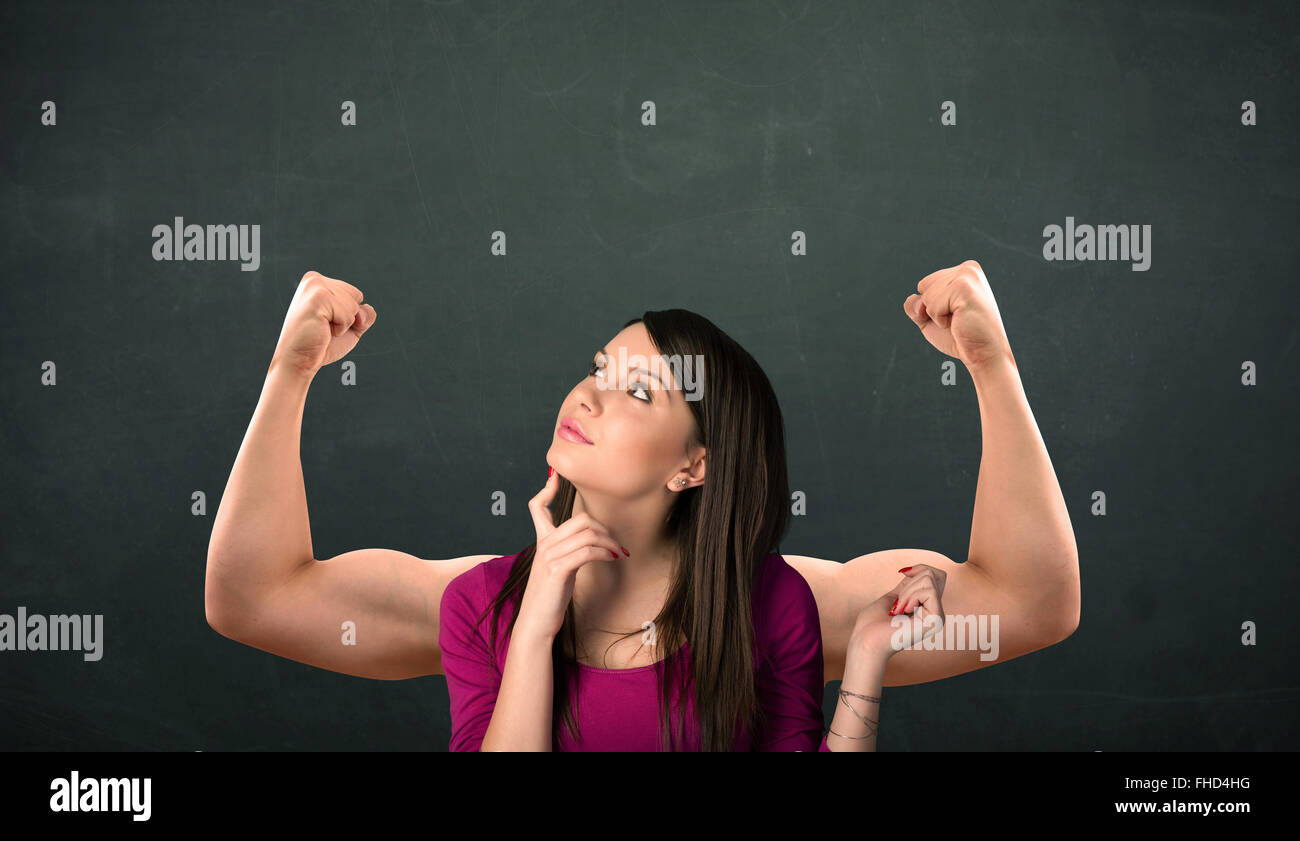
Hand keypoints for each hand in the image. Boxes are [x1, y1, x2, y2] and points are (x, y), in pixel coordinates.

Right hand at [271, 271, 377, 376]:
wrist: (299, 361)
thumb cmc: (321, 344)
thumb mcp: (350, 327)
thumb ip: (364, 315)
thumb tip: (366, 309)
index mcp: (318, 281)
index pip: (355, 294)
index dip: (349, 314)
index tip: (327, 322)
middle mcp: (314, 279)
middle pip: (357, 295)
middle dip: (348, 317)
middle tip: (324, 327)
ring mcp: (315, 287)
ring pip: (354, 305)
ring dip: (343, 324)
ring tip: (322, 328)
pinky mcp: (317, 298)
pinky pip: (348, 315)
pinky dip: (340, 328)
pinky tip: (321, 330)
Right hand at [513, 468, 626, 642]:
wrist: (535, 623)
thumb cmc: (550, 598)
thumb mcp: (558, 569)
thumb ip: (567, 552)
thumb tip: (590, 543)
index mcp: (542, 542)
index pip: (537, 508)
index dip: (546, 490)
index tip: (554, 477)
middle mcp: (544, 544)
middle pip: (580, 520)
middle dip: (604, 529)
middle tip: (616, 544)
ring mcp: (549, 556)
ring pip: (587, 534)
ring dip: (610, 542)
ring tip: (618, 553)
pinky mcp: (557, 570)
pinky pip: (587, 551)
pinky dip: (604, 552)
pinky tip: (612, 559)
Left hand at [849, 564, 946, 660]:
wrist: (867, 641)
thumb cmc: (872, 625)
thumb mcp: (891, 598)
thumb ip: (905, 588)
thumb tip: (915, 572)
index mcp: (925, 609)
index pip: (937, 577)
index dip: (920, 568)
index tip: (903, 572)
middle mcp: (935, 613)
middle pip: (936, 575)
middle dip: (912, 579)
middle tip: (898, 600)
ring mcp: (938, 616)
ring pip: (930, 579)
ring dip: (906, 591)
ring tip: (898, 610)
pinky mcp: (937, 619)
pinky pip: (929, 590)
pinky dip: (910, 596)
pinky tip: (902, 613)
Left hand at [903, 259, 1012, 370]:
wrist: (983, 354)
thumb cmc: (961, 337)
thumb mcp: (931, 319)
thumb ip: (916, 306)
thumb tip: (912, 298)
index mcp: (964, 271)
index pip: (925, 284)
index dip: (931, 306)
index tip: (954, 314)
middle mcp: (968, 269)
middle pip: (923, 286)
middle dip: (932, 308)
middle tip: (957, 319)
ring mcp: (967, 276)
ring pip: (926, 296)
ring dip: (937, 315)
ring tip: (960, 320)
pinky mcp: (964, 288)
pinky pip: (932, 306)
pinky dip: (940, 320)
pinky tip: (960, 322)